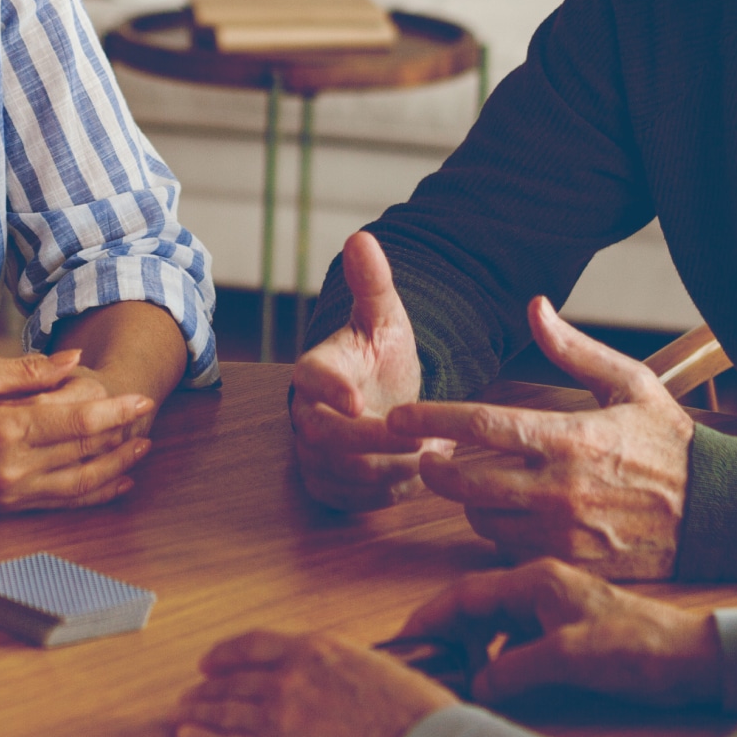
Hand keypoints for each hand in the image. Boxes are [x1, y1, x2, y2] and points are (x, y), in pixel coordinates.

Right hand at [0, 347, 155, 510]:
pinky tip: (114, 484)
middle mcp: (11, 468)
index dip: (116, 411)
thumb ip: (26, 370)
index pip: (78, 421)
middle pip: (85, 453)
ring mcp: (8, 493)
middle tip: (150, 418)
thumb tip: (72, 360)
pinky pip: (59, 503)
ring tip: (142, 450)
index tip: (142, 399)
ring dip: (115, 468)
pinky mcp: (3, 508)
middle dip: (122, 436)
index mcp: (5, 430)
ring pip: (78, 485)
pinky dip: (92, 494)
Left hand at [176, 630, 453, 736]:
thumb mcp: (365, 662)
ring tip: (183, 713)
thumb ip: (328, 664)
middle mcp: (289, 677)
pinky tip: (188, 735)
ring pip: (225, 709)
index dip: (226, 653)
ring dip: (199, 710)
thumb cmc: (406, 707)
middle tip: (190, 693)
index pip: (253, 643)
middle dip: (208, 687)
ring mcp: (281, 717)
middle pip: (234, 679)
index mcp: (312, 648)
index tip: (210, 661)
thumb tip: (310, 672)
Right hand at [291, 235, 447, 510]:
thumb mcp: (385, 316)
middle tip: (424, 439)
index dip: (330, 391)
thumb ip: (373, 282)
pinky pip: (354, 500)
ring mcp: (312, 452)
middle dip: (376, 441)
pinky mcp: (328, 485)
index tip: (359, 401)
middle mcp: (304, 413)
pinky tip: (419, 472)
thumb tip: (361, 237)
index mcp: (314, 368)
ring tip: (433, 450)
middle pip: (325, 436)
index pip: (308, 378)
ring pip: (344, 472)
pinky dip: (389, 492)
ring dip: (392, 467)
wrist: (384, 396)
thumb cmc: (382, 353)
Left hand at [387, 297, 693, 578]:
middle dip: (433, 468)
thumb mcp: (629, 381)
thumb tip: (535, 306)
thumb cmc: (670, 440)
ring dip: (467, 499)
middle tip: (423, 454)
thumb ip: (573, 348)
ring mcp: (565, 533)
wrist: (719, 511)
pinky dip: (499, 530)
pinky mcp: (573, 564)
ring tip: (474, 480)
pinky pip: (511, 550)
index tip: (397, 418)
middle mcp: (560, 488)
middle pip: (466, 481)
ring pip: (482, 519)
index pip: (481, 424)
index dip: (430, 420)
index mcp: (569, 436)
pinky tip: (507, 511)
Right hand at [399, 557, 720, 707]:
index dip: (431, 616)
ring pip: (495, 624)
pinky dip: (497, 658)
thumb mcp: (570, 658)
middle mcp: (539, 586)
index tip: (404, 641)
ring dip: (472, 649)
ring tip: (456, 679)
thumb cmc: (637, 647)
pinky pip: (516, 639)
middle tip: (425, 668)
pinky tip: (496, 682)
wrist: (692, 656)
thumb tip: (475, 684)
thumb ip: (516, 668)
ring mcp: (553, 607)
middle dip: (446, 634)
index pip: (466, 593)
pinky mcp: (567, 628)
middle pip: (476, 606)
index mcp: (535, 580)